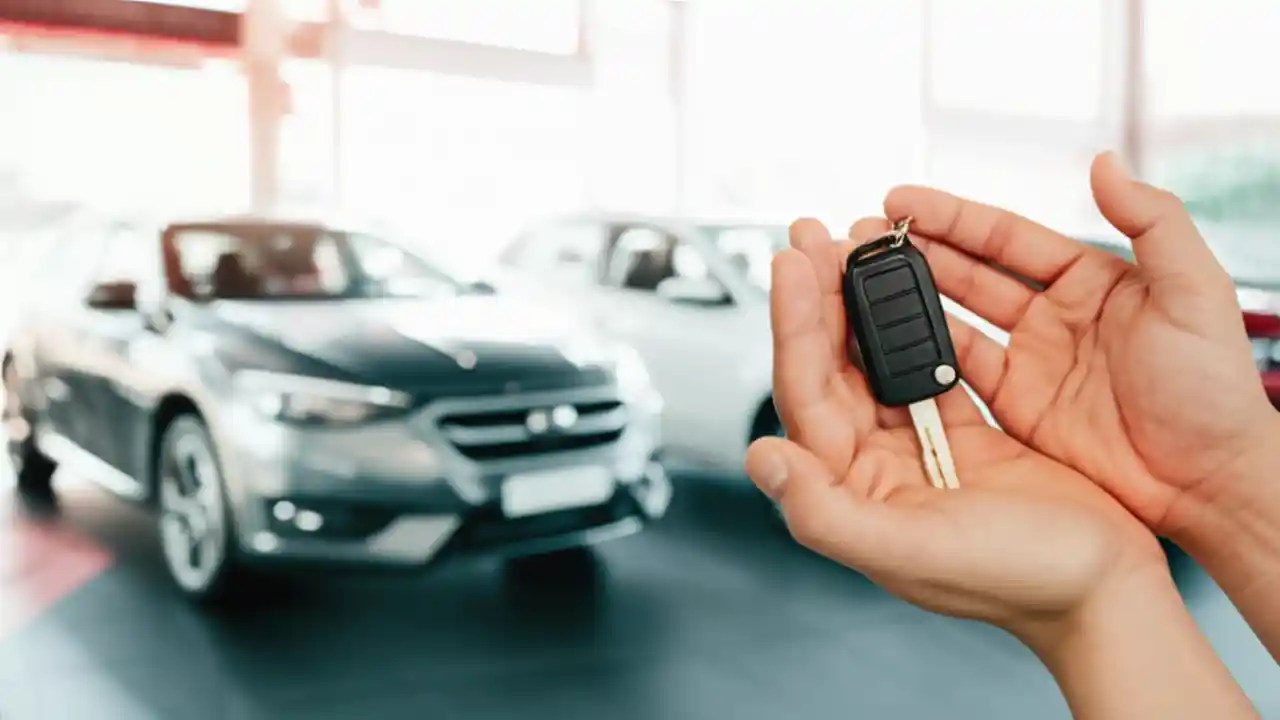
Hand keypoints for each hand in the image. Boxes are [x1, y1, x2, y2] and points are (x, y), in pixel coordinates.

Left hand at [746, 228, 1163, 636]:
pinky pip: (926, 365)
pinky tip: (908, 286)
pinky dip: (914, 324)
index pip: (805, 392)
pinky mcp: (964, 435)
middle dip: (817, 297)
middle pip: (830, 366)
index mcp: (851, 489)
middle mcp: (873, 466)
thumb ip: (824, 510)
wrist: (1108, 591)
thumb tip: (760, 457)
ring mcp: (918, 448)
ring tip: (850, 244)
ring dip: (858, 303)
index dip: (794, 324)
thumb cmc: (1020, 579)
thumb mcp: (913, 548)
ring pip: (874, 360)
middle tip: (811, 232)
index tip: (790, 262)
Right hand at [856, 152, 1278, 535]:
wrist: (1209, 483)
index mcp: (1090, 279)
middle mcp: (1051, 316)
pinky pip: (956, 377)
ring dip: (908, 301)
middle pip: (968, 274)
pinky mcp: (1014, 410)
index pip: (1006, 237)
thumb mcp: (1195, 292)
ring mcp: (1029, 364)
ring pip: (953, 321)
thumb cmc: (1215, 389)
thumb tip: (1104, 162)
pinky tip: (886, 345)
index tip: (900, 201)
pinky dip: (921, 360)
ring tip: (859, 283)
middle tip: (862, 237)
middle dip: (914, 253)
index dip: (952, 217)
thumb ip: (1153, 222)